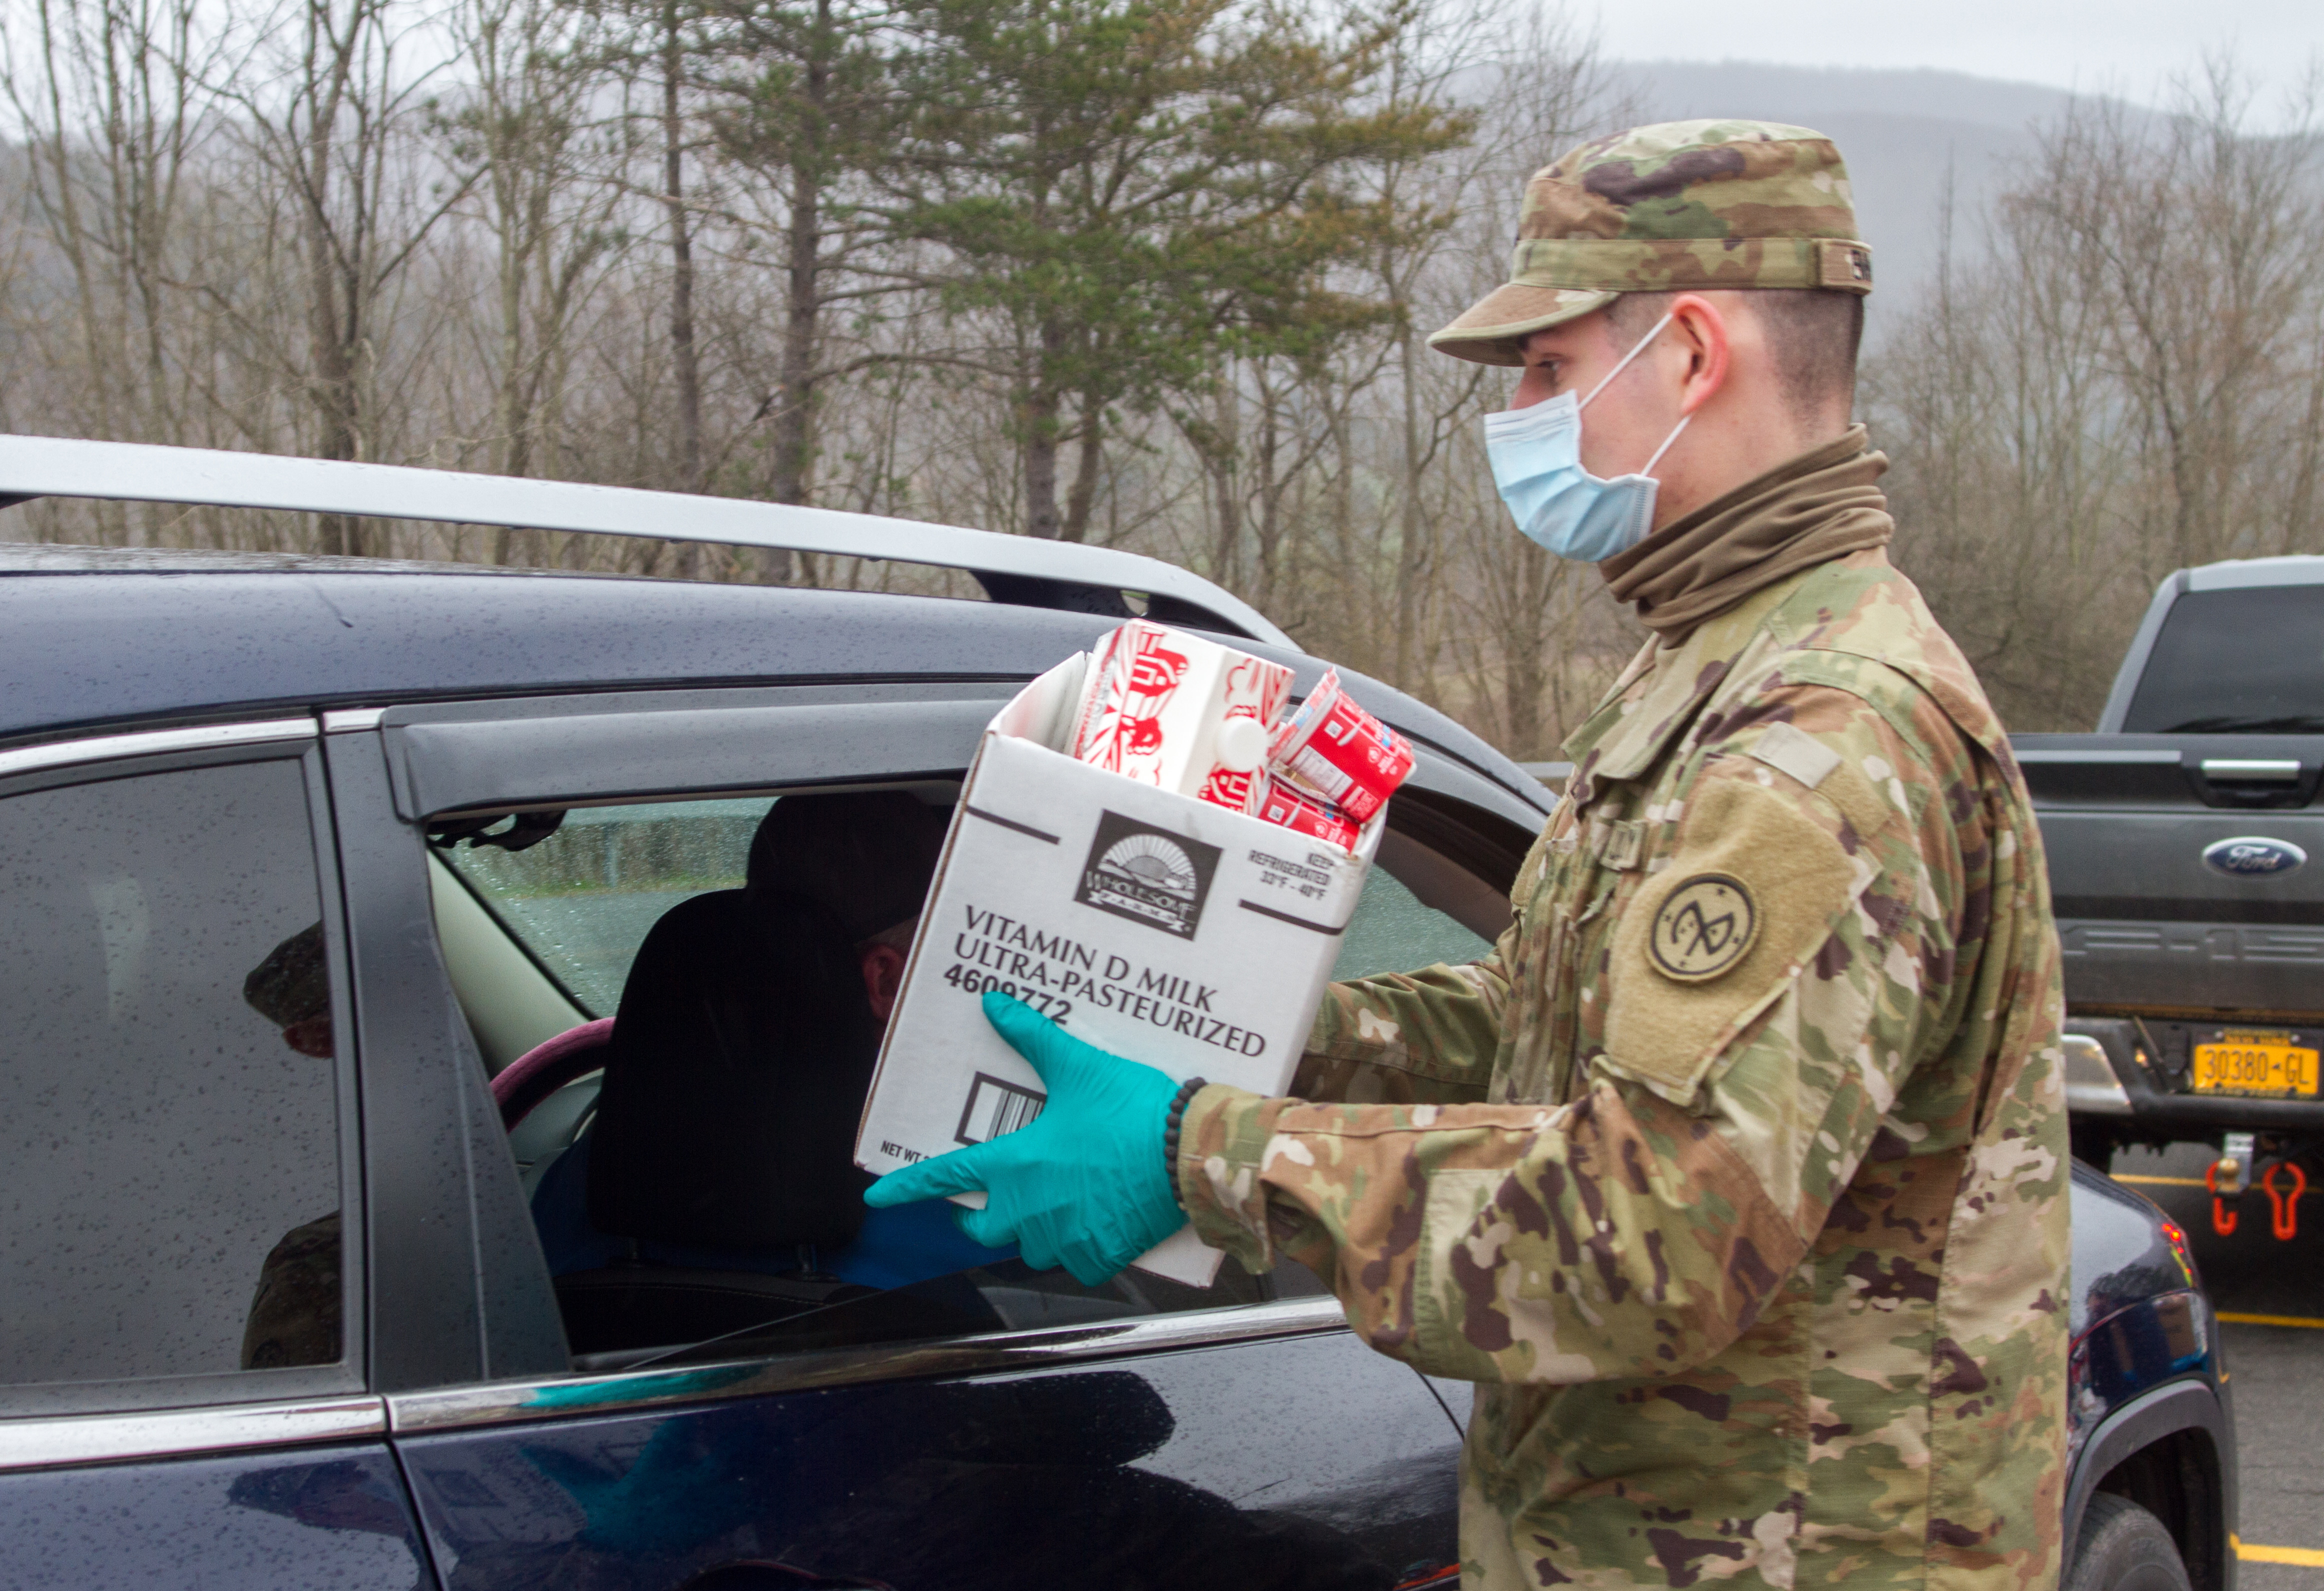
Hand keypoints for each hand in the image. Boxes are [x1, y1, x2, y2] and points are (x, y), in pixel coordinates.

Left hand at [864, 991, 1185, 1284]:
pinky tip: (1096, 1223)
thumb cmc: (1132, 1112)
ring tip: (1055, 1206)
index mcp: (1017, 1164)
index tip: (878, 1200)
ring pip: (1030, 1247)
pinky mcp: (1099, 1256)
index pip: (946, 1178)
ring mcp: (1064, 1238)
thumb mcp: (1079, 1067)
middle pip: (982, 1229)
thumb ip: (1032, 1037)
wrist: (1189, 1151)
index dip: (908, 1188)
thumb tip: (994, 1003)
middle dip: (978, 1220)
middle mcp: (1030, 1209)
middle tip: (989, 1205)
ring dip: (1034, 1230)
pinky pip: (1075, 1262)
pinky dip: (1079, 1248)